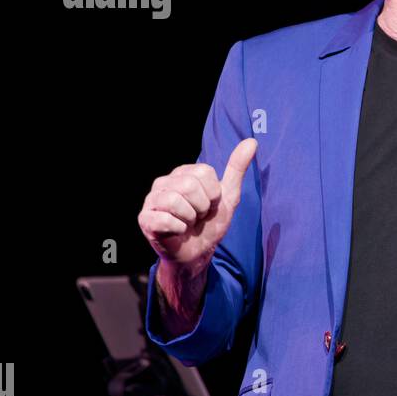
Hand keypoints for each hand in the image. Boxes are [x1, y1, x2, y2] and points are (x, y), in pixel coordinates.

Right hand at [137, 138, 257, 271]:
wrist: (198, 253)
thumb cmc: (210, 224)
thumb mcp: (227, 196)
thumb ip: (237, 168)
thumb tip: (252, 141)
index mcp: (182, 173)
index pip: (204, 173)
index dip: (213, 194)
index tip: (210, 205)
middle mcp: (163, 182)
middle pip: (189, 186)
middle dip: (202, 207)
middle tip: (198, 216)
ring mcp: (151, 200)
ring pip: (175, 201)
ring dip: (190, 219)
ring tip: (188, 223)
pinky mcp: (145, 219)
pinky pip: (164, 220)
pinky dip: (178, 229)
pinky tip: (177, 232)